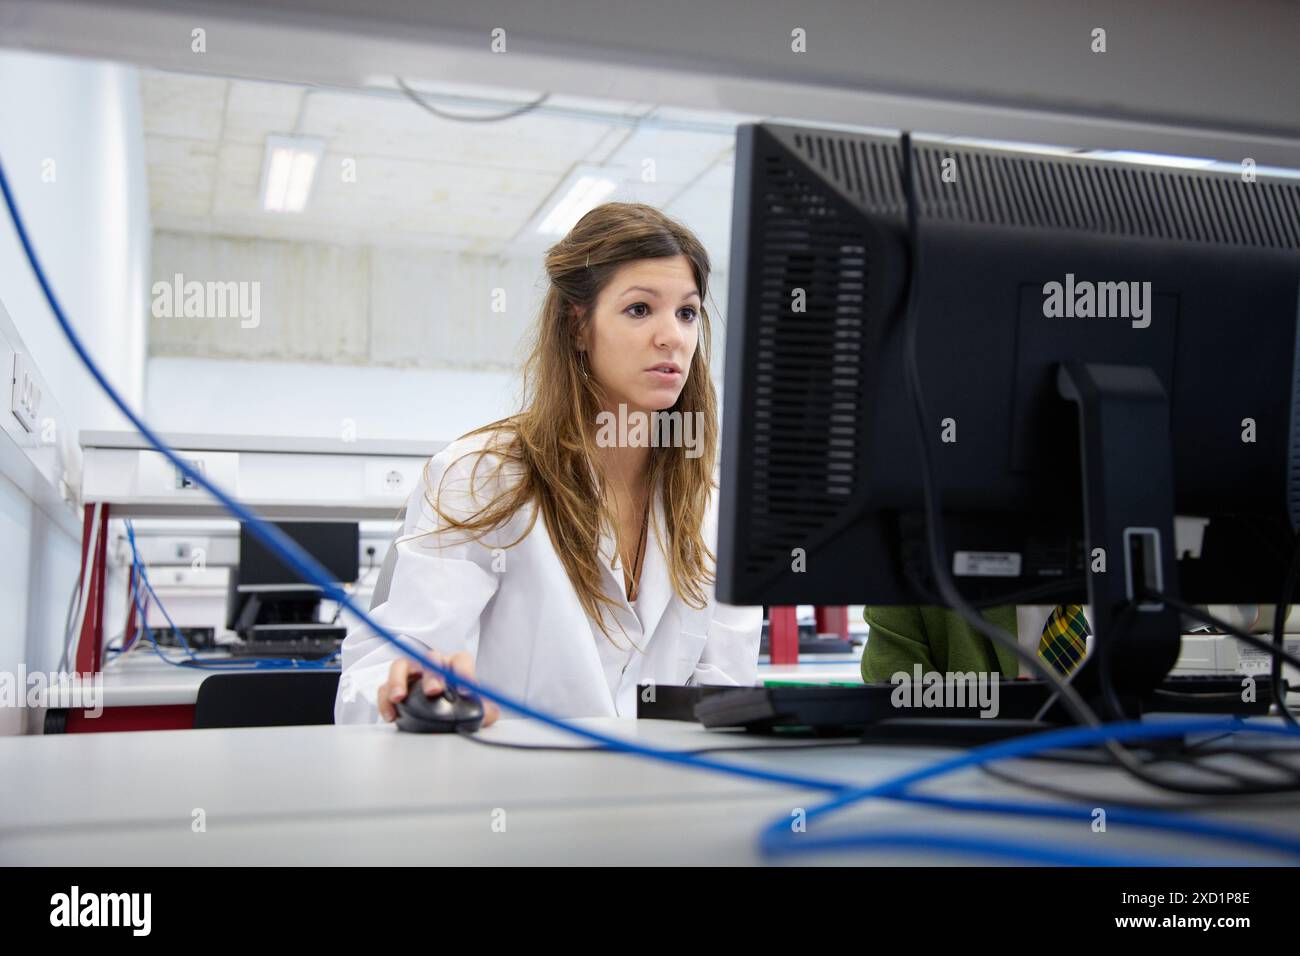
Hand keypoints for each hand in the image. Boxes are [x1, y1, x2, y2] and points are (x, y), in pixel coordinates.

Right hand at [377, 650, 500, 726]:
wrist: (435, 716)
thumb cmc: (455, 704)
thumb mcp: (472, 708)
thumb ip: (484, 710)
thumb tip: (492, 712)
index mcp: (453, 666)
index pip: (461, 660)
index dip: (464, 672)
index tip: (467, 691)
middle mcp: (431, 665)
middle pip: (431, 659)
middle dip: (432, 674)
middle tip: (434, 691)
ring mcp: (411, 674)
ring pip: (401, 666)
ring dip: (399, 680)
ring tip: (399, 697)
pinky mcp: (392, 688)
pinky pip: (384, 689)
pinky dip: (385, 700)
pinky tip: (391, 716)